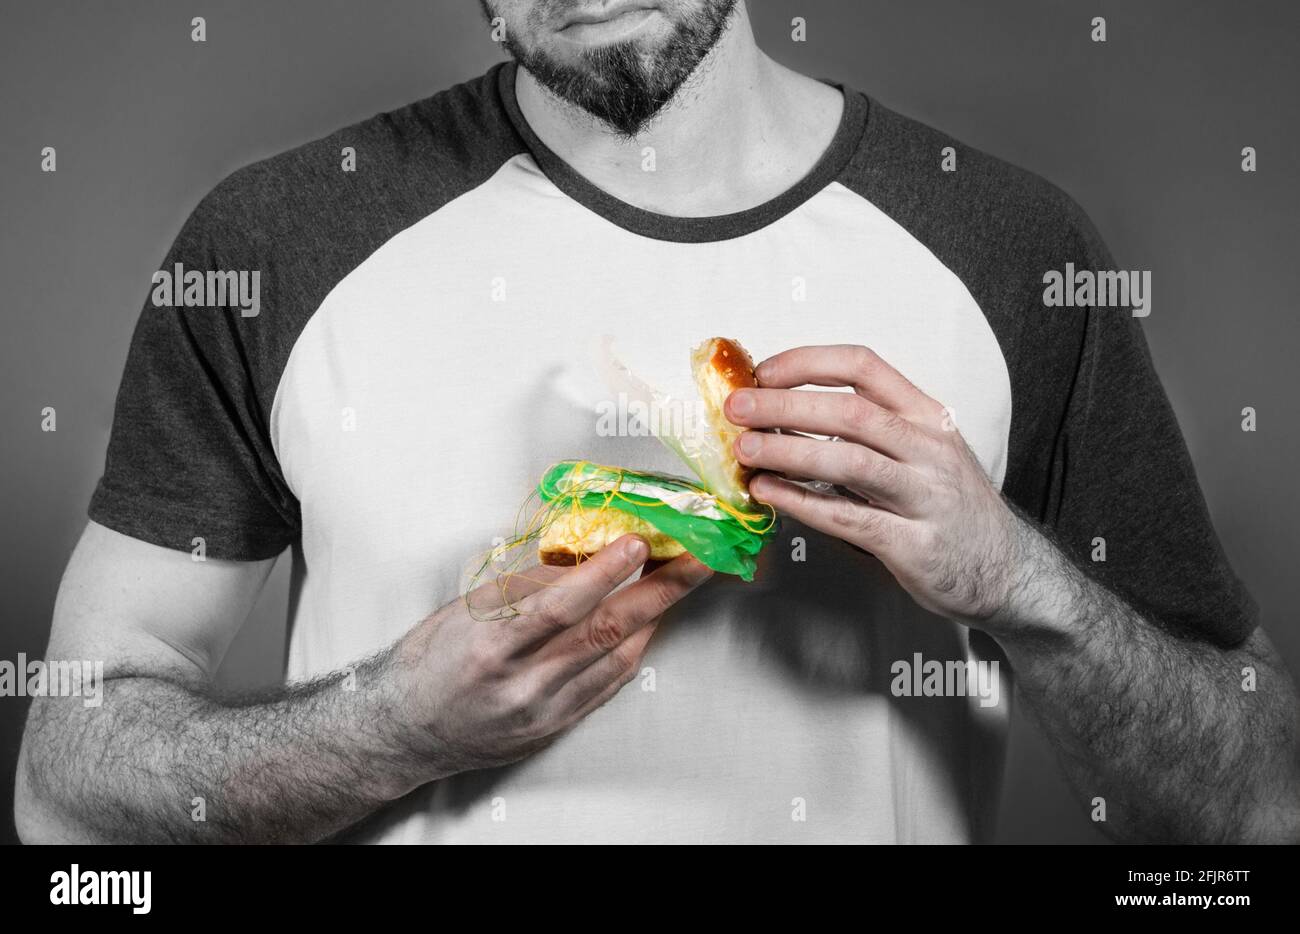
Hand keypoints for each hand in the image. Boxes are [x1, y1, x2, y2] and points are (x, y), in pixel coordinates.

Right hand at [390, 536, 711, 780]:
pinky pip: (608, 685)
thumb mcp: (469, 609)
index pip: (562, 604)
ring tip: (680, 582)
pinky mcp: (554, 727)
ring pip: (616, 658)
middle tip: (697, 561)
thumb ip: (528, 587)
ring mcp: (543, 711)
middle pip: (605, 631)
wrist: (405, 729)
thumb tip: (583, 557)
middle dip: (660, 591)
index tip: (639, 543)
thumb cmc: (432, 661)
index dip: (606, 572)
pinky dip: (632, 650)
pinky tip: (647, 624)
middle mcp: (523, 684)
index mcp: (494, 646)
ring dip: (655, 617)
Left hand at [725, 344, 1035, 630]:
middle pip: (849, 410)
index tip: (765, 371)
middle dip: (785, 404)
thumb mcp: (920, 456)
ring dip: (789, 450)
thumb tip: (781, 421)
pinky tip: (771, 494)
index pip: (863, 367)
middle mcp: (929, 449)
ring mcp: (926, 496)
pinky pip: (850, 518)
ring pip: (850, 460)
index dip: (808, 363)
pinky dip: (803, 502)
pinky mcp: (916, 544)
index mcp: (927, 417)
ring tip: (745, 450)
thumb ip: (865, 437)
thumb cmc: (953, 510)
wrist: (1009, 572)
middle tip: (737, 408)